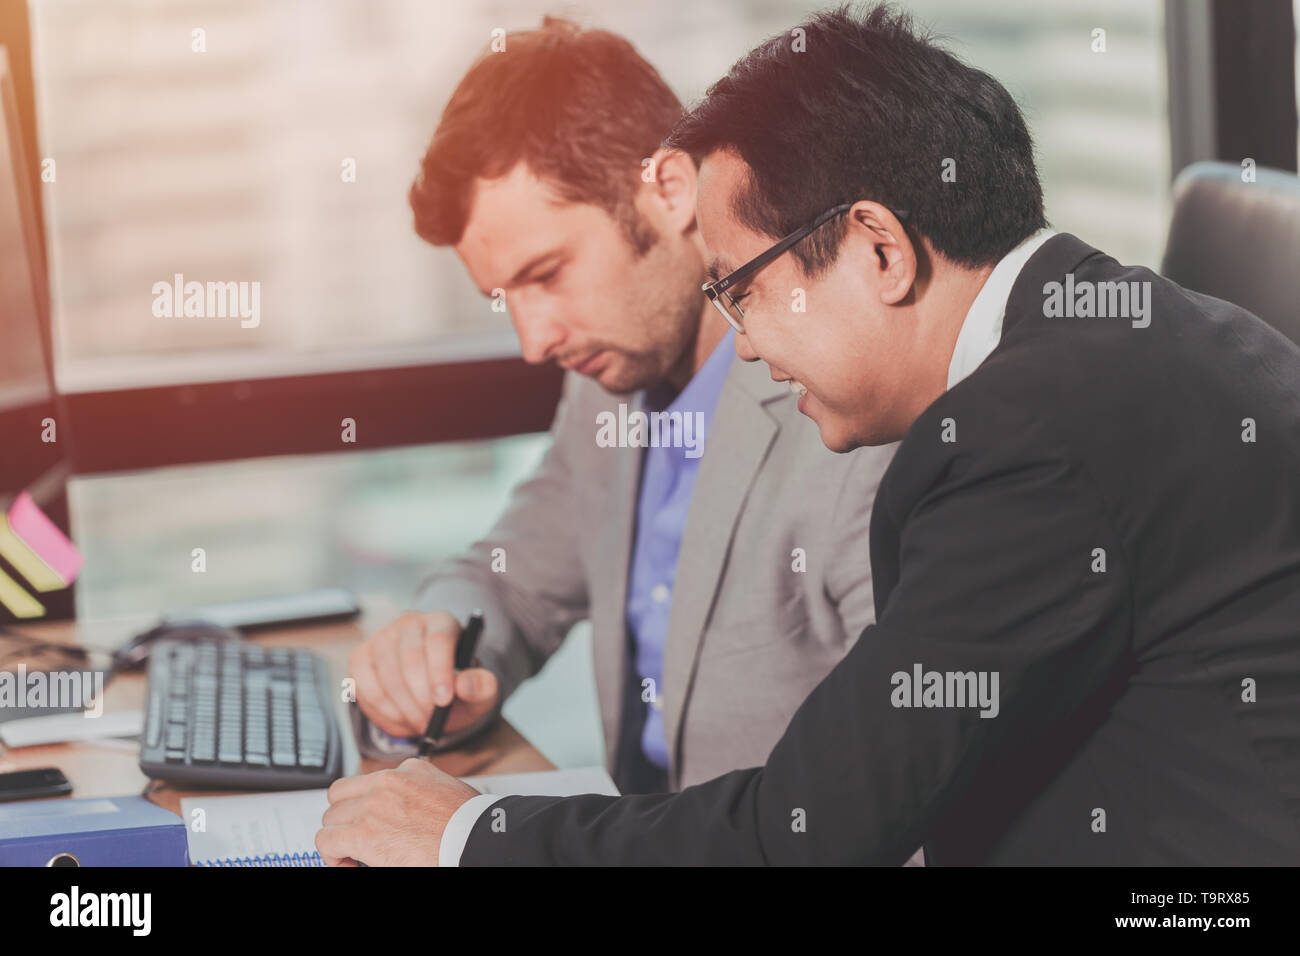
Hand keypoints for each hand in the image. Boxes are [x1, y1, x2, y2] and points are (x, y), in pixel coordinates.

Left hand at [317, 758, 479, 865]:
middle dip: (346, 819)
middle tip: (357, 838)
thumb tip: (410, 811)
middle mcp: (387, 782)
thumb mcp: (446, 790)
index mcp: (410, 770)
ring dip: (339, 837)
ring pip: (331, 818)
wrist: (474, 839)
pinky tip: (348, 863)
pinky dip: (332, 856)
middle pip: (341, 796)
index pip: (368, 780)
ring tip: (353, 854)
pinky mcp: (365, 833)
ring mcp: (373, 806)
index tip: (369, 820)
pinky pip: (326, 841)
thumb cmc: (469, 824)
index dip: (364, 805)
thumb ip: (421, 791)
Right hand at [348, 610, 499, 737]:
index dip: (439, 671)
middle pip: (410, 658)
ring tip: (419, 722)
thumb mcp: (481, 692)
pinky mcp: (360, 656)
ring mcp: (382, 637)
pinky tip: (399, 718)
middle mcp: (410, 623)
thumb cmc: (458, 690)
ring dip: (403, 708)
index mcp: (443, 623)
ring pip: (387, 675)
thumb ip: (482, 687)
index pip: (438, 640)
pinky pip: (363, 686)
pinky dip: (382, 710)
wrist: (433, 695)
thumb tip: (465, 685)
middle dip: (421, 698)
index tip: (443, 701)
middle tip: (430, 722)